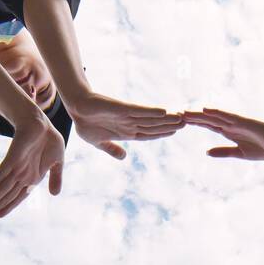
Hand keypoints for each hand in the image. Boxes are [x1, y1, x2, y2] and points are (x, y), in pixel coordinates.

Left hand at [0, 113, 65, 217]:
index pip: (18, 196)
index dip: (9, 206)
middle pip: (8, 194)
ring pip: (3, 186)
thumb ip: (55, 178)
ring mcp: (17, 166)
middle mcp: (23, 174)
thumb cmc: (49, 140)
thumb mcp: (57, 162)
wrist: (43, 122)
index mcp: (33, 177)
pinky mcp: (13, 157)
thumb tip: (55, 195)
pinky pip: (2, 171)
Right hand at [68, 92, 183, 158]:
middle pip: (154, 125)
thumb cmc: (86, 123)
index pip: (149, 133)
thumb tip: (124, 156)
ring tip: (182, 116)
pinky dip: (151, 111)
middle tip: (188, 122)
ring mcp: (126, 115)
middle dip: (170, 124)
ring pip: (151, 118)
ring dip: (166, 117)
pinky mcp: (120, 108)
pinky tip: (164, 111)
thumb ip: (112, 149)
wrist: (75, 109)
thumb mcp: (99, 142)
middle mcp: (129, 123)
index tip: (176, 131)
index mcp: (126, 132)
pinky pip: (139, 110)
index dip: (163, 133)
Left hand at [183, 107, 263, 160]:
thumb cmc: (262, 148)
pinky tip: (205, 109)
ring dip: (198, 114)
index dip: (193, 123)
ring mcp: (235, 123)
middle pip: (205, 119)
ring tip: (184, 111)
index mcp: (227, 132)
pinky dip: (217, 112)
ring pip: (213, 117)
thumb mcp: (239, 153)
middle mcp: (229, 125)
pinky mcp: (243, 122)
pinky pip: (227, 116)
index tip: (178, 121)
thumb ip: (223, 152)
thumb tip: (206, 152)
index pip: (206, 126)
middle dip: (190, 117)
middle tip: (174, 114)